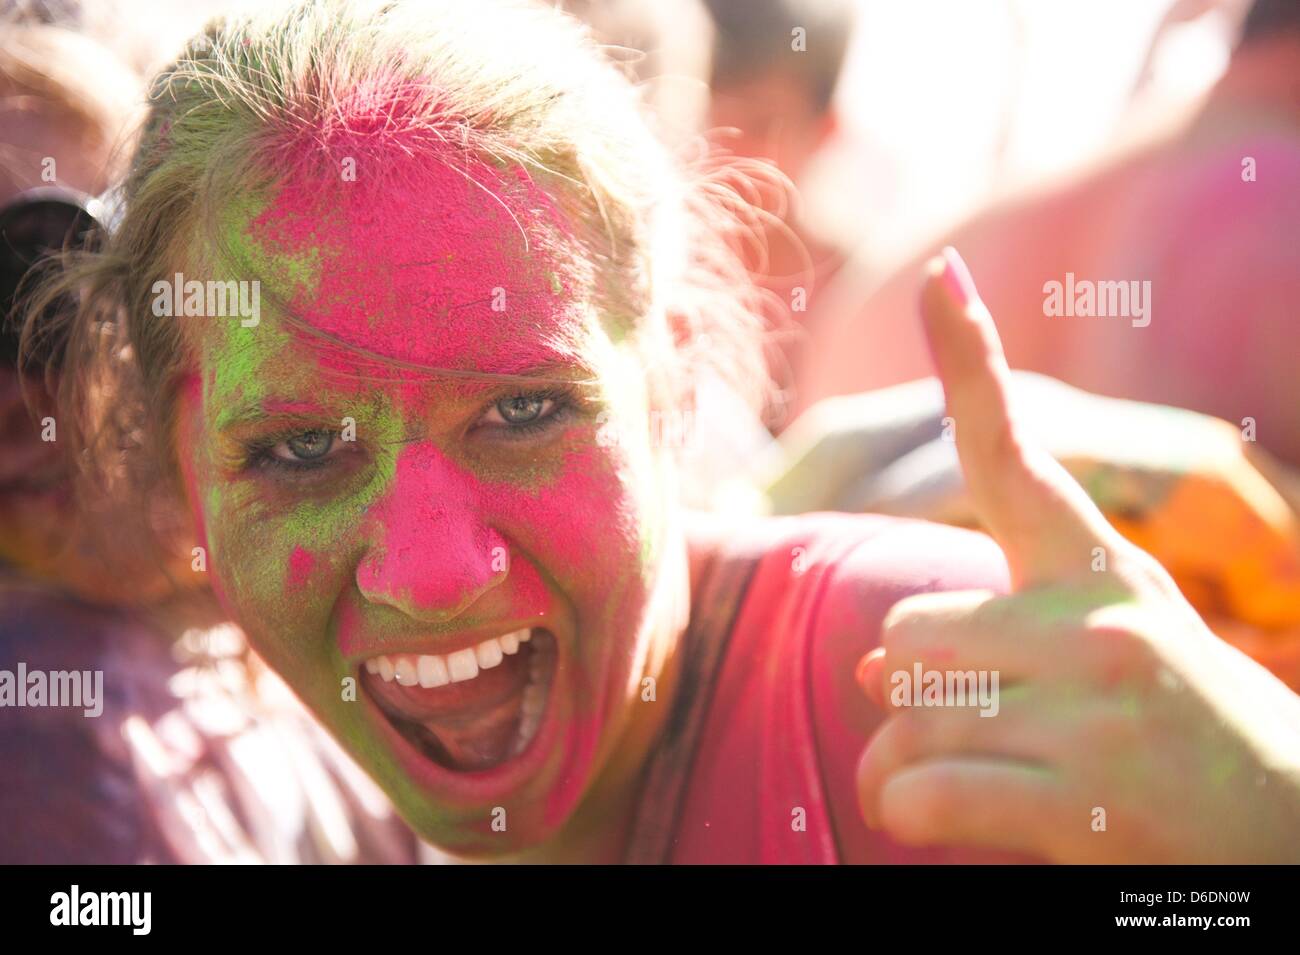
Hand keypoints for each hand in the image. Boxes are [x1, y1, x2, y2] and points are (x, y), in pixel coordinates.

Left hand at [854, 248, 1299, 861]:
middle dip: (910, 683)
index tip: (941, 276)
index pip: (1015, 455)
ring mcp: (1093, 713)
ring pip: (902, 713)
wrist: (1290, 832)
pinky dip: (905, 811)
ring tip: (978, 771)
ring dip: (906, 754)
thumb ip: (985, 645)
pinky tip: (944, 817)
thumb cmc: (1170, 729)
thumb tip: (866, 673)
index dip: (970, 363)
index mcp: (1103, 571)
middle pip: (905, 631)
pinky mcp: (1080, 803)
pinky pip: (918, 790)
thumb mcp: (1098, 656)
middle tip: (976, 718)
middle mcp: (1098, 624)